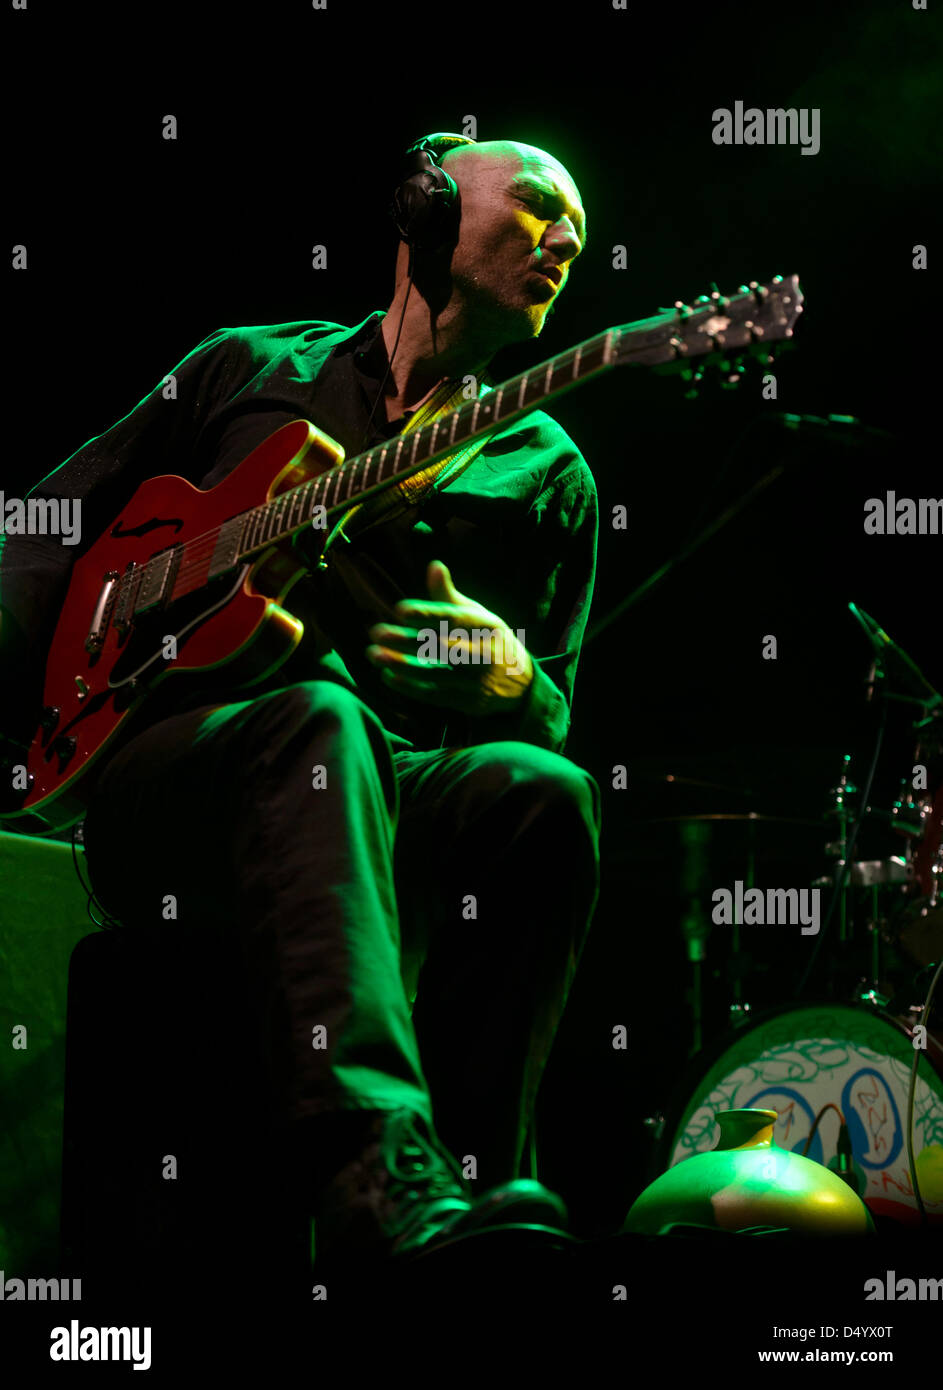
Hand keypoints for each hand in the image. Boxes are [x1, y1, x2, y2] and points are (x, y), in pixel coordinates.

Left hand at [366, 560, 533, 715]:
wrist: (523, 683)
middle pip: (442, 647)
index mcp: (487, 627)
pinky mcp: (469, 703)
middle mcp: (485, 654)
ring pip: (435, 674)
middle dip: (407, 640)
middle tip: (376, 632)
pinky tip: (388, 676)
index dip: (427, 614)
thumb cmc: (489, 640)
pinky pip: (435, 696)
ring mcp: (478, 682)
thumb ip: (449, 596)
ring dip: (401, 665)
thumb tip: (433, 565)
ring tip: (374, 654)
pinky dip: (410, 688)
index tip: (400, 609)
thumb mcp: (477, 616)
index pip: (454, 619)